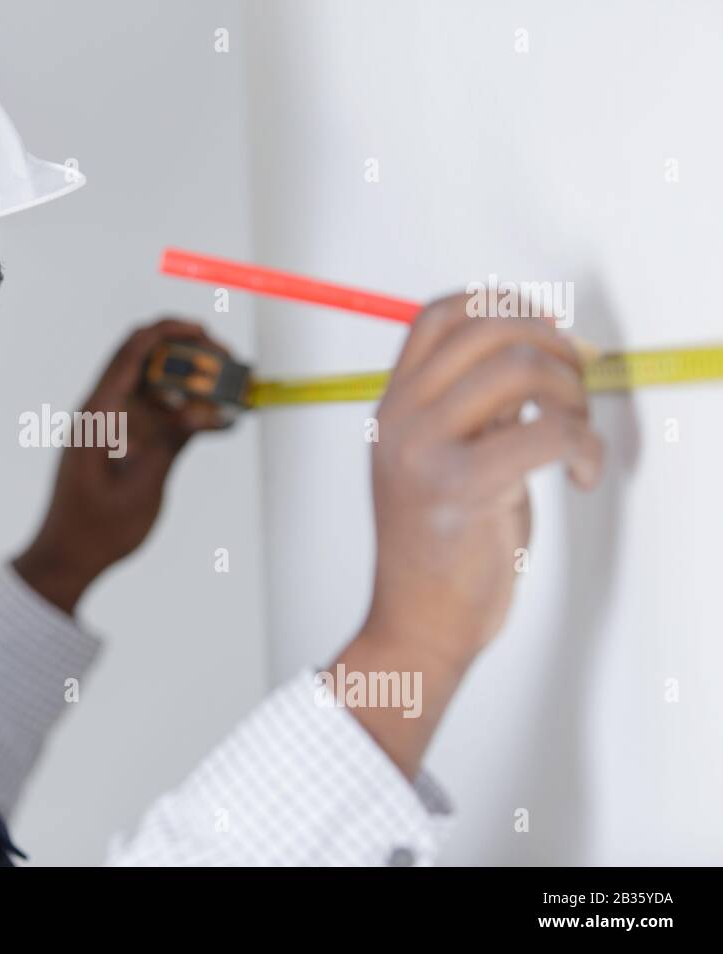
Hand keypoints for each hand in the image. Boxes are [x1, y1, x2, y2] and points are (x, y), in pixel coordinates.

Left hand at [13, 317, 233, 613]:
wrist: (67, 558)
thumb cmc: (96, 528)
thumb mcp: (143, 487)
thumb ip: (173, 443)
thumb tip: (211, 410)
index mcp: (98, 414)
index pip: (132, 352)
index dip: (169, 331)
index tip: (206, 330)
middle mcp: (104, 411)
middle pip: (147, 360)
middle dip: (189, 353)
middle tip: (228, 363)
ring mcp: (114, 426)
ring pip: (156, 386)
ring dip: (192, 382)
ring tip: (231, 390)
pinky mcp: (125, 443)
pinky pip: (158, 414)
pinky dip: (186, 410)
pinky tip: (217, 420)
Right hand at [336, 293, 604, 777]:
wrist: (416, 624)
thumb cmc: (439, 548)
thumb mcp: (442, 460)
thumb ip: (475, 408)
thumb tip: (536, 355)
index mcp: (392, 408)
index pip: (441, 314)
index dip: (504, 306)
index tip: (542, 335)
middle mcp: (399, 420)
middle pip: (487, 327)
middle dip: (553, 344)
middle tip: (574, 388)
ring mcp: (424, 452)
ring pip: (520, 368)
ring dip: (573, 394)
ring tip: (576, 436)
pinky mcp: (462, 489)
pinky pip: (548, 433)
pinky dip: (585, 447)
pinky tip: (579, 475)